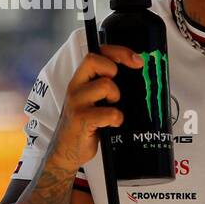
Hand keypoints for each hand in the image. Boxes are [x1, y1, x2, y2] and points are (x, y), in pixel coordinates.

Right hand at [49, 45, 142, 173]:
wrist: (66, 151)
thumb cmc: (85, 125)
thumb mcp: (93, 101)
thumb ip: (106, 86)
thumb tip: (138, 77)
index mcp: (80, 80)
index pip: (96, 53)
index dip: (118, 52)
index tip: (136, 61)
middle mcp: (76, 87)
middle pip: (94, 60)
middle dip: (114, 69)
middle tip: (119, 87)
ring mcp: (77, 103)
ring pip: (105, 85)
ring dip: (117, 97)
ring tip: (114, 108)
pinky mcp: (81, 120)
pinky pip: (108, 112)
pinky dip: (116, 118)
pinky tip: (114, 124)